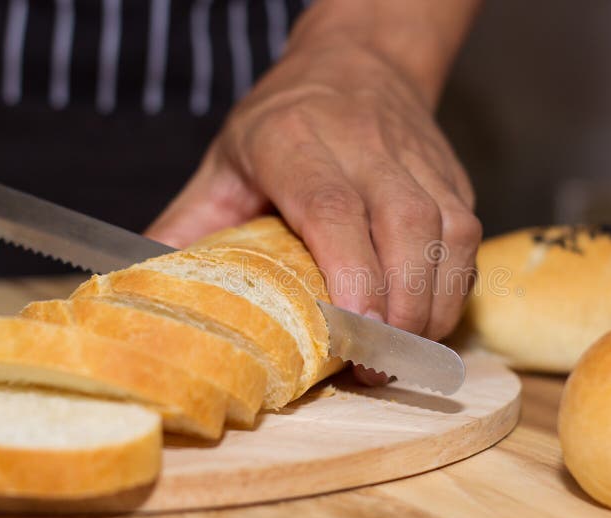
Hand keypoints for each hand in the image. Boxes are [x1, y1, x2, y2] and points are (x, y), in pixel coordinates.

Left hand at [146, 35, 480, 385]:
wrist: (359, 62)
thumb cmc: (286, 116)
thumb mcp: (225, 160)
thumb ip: (189, 223)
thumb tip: (143, 289)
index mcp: (295, 141)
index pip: (330, 206)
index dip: (349, 273)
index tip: (351, 331)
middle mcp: (365, 146)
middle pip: (403, 225)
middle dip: (399, 307)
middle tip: (378, 364)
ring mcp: (417, 160)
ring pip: (448, 233)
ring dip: (433, 303)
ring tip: (407, 352)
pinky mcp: (451, 175)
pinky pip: (467, 235)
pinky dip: (455, 285)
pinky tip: (430, 316)